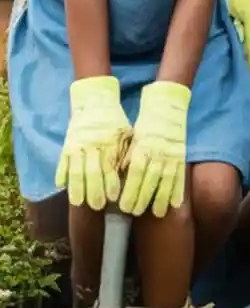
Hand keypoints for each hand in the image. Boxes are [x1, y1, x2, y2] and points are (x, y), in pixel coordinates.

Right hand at [57, 76, 130, 209]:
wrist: (94, 101)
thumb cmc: (115, 120)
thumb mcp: (126, 133)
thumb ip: (126, 152)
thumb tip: (130, 173)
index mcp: (110, 143)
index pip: (110, 167)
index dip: (111, 184)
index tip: (114, 198)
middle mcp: (92, 145)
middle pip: (92, 172)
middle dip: (95, 191)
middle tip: (97, 206)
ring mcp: (77, 145)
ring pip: (75, 170)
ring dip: (76, 188)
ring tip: (78, 203)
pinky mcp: (66, 144)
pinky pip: (62, 161)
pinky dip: (60, 173)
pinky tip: (61, 186)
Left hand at [119, 82, 190, 217]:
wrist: (167, 107)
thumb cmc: (144, 125)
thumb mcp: (130, 138)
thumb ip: (124, 157)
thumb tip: (114, 177)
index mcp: (142, 148)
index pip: (135, 173)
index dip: (130, 190)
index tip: (124, 206)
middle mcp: (158, 153)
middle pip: (149, 179)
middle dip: (142, 198)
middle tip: (135, 213)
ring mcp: (172, 155)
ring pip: (167, 180)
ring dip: (162, 198)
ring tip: (159, 214)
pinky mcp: (182, 156)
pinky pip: (181, 175)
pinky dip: (179, 190)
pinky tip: (177, 203)